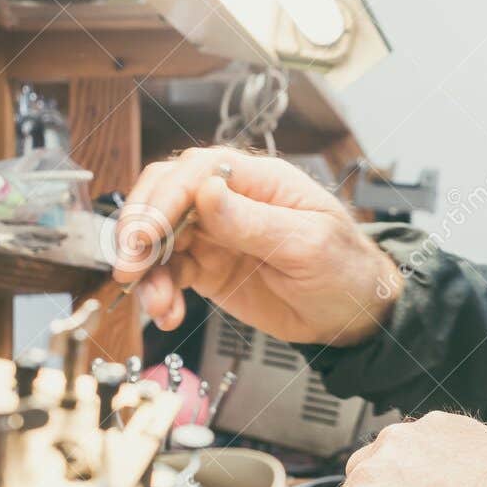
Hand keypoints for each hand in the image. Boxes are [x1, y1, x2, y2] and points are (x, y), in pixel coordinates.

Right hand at [112, 146, 402, 344]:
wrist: (355, 315)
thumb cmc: (346, 269)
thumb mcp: (308, 244)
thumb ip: (254, 221)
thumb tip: (206, 190)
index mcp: (258, 180)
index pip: (195, 172)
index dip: (164, 200)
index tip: (149, 235)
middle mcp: (230, 200)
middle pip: (164, 197)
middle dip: (141, 230)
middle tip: (132, 266)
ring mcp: (216, 234)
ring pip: (160, 239)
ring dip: (148, 270)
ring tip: (156, 304)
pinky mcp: (209, 267)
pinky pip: (171, 273)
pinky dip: (160, 291)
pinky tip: (167, 313)